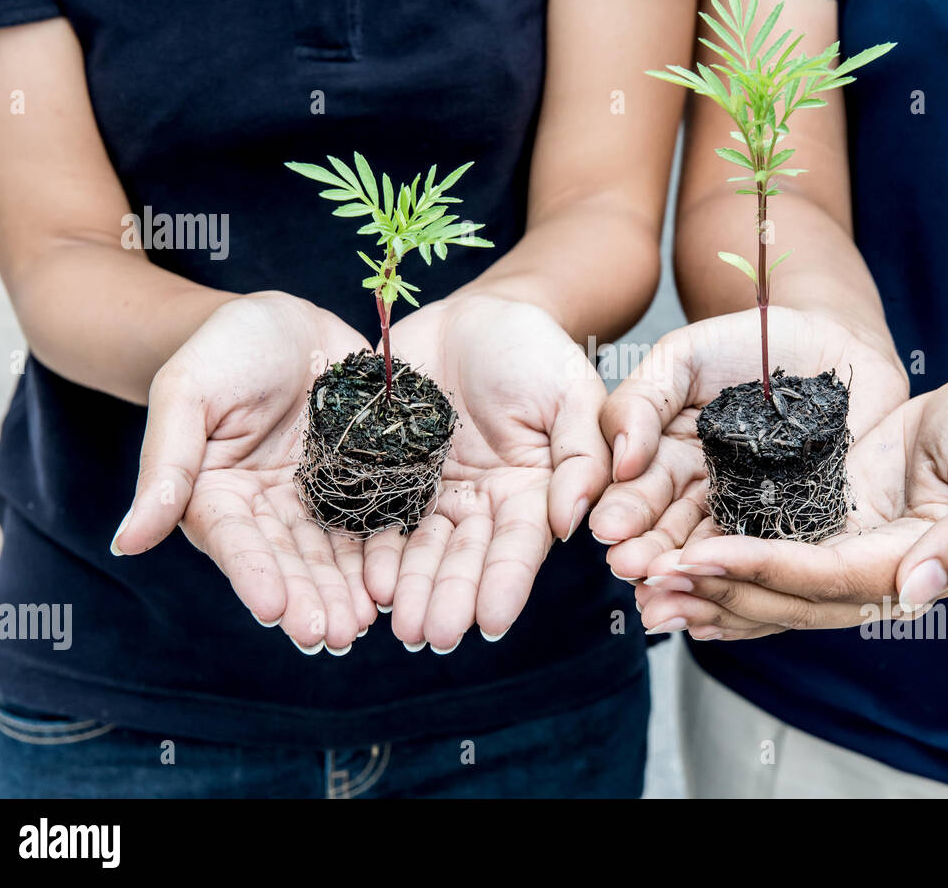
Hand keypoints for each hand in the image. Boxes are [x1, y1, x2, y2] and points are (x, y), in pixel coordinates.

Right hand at [112, 291, 382, 654]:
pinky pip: (377, 520)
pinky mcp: (363, 481)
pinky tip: (401, 583)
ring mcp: (319, 498)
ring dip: (349, 591)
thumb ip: (167, 466)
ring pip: (335, 553)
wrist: (282, 318)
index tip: (272, 610)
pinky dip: (386, 554)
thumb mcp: (188, 391)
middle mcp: (269, 509)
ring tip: (366, 625)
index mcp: (218, 496)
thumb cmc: (223, 347)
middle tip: (334, 635)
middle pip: (291, 560)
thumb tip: (128, 542)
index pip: (238, 543)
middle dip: (311, 598)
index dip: (256, 575)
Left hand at [363, 294, 609, 651]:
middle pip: (465, 556)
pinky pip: (378, 514)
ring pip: (421, 547)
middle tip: (434, 635)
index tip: (492, 621)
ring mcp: (434, 489)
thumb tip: (574, 525)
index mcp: (532, 489)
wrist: (475, 312)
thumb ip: (580, 456)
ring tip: (399, 625)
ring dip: (412, 588)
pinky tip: (367, 580)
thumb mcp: (572, 393)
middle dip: (451, 596)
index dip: (507, 582)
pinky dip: (373, 548)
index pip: (520, 543)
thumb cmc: (534, 347)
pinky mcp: (389, 471)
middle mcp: (482, 500)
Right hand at [589, 306, 909, 577]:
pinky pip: (788, 558)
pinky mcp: (816, 528)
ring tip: (667, 590)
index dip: (625, 512)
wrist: (837, 338)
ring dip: (694, 577)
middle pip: (677, 535)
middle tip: (629, 567)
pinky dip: (761, 579)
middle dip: (651, 554)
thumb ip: (640, 401)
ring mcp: (762, 518)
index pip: (643, 494)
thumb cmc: (754, 343)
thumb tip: (621, 461)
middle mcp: (713, 499)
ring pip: (725, 556)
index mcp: (674, 463)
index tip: (606, 529)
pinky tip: (735, 593)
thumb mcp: (683, 357)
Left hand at [632, 371, 947, 638]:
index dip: (761, 571)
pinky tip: (677, 577)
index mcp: (909, 565)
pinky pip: (767, 566)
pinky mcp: (823, 534)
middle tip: (647, 582)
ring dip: (706, 594)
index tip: (699, 558)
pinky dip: (723, 577)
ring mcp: (842, 558)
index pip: (823, 578)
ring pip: (767, 592)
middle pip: (783, 599)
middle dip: (714, 592)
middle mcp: (868, 575)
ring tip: (643, 590)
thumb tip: (918, 589)